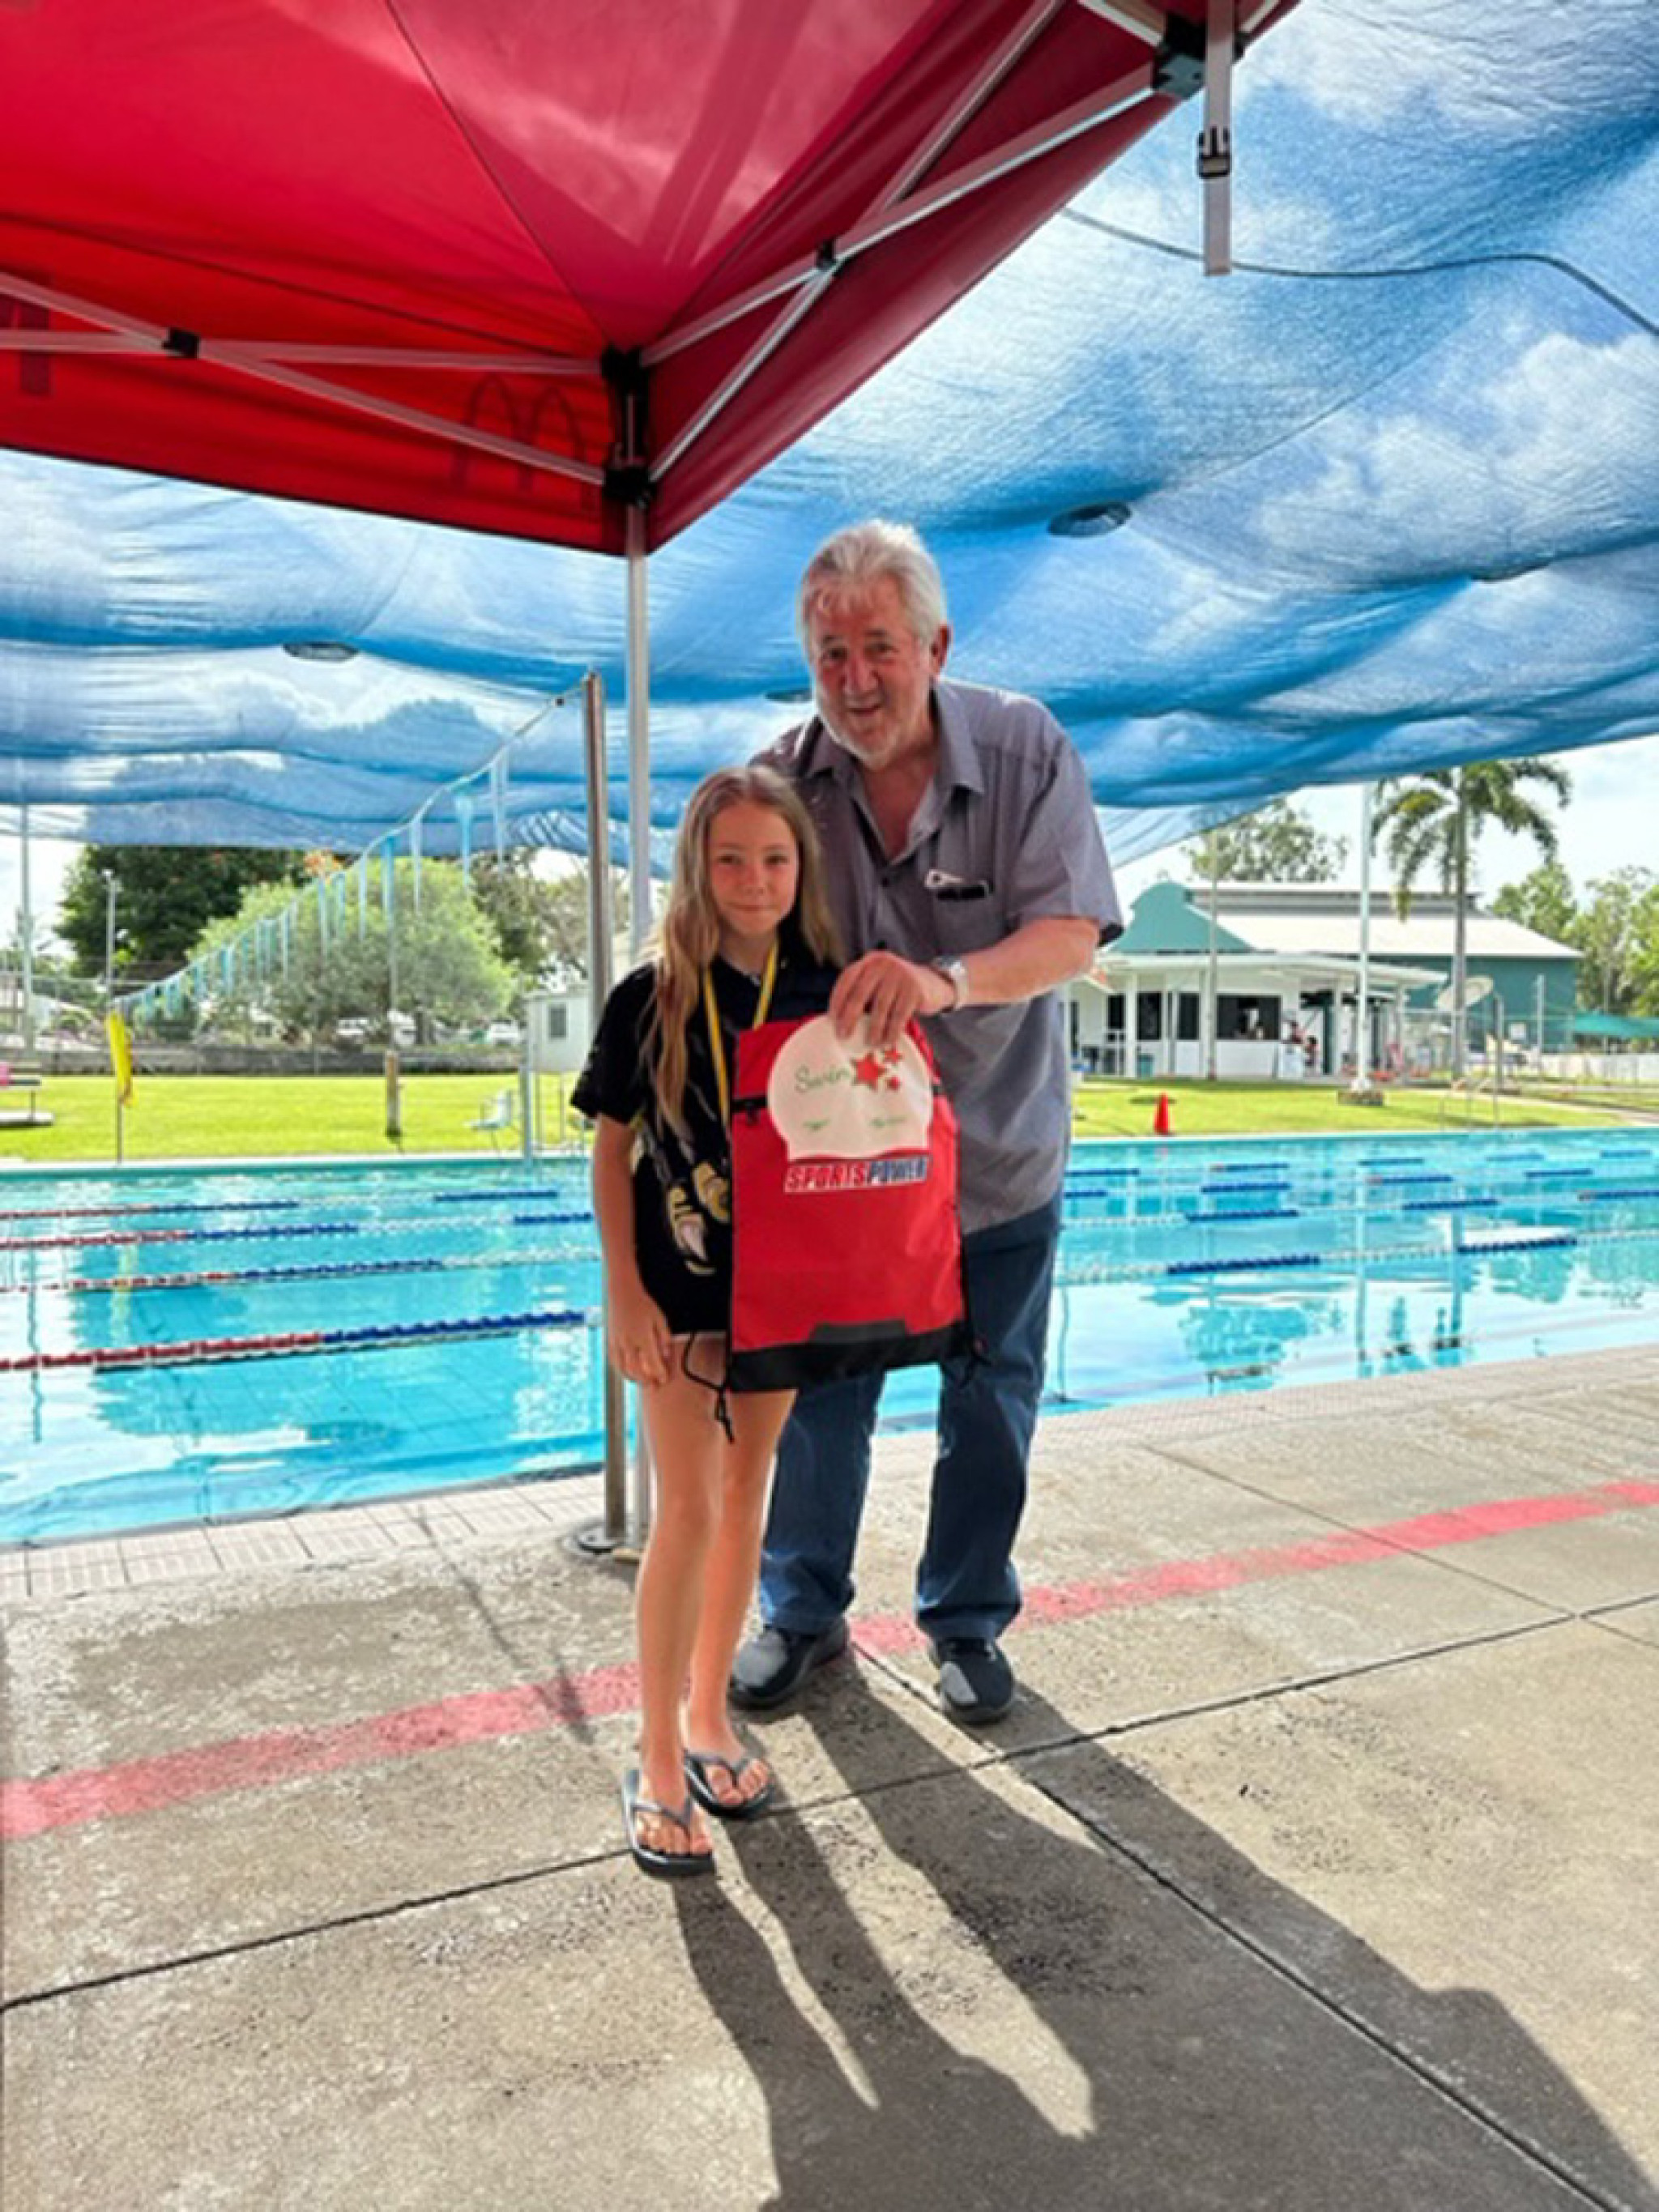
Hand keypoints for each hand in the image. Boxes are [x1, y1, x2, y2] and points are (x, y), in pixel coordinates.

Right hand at [607, 1282, 673, 1387]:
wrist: (622, 1293)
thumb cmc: (643, 1304)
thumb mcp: (660, 1318)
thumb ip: (664, 1337)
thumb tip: (667, 1354)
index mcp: (643, 1336)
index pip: (652, 1362)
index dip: (659, 1373)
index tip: (664, 1379)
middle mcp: (628, 1342)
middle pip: (637, 1370)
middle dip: (646, 1381)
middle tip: (654, 1386)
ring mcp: (617, 1343)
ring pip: (623, 1368)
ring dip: (633, 1378)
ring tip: (642, 1382)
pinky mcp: (610, 1342)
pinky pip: (614, 1361)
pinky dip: (621, 1370)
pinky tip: (628, 1373)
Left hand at [829, 951, 950, 1046]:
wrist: (934, 983)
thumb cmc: (899, 988)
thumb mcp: (879, 982)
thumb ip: (863, 992)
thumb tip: (839, 1021)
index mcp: (869, 961)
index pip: (847, 979)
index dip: (837, 1000)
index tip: (831, 1019)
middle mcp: (882, 964)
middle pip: (860, 993)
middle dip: (850, 1017)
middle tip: (843, 1035)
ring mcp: (899, 975)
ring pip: (880, 1007)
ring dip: (874, 1029)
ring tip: (870, 1043)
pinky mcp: (914, 989)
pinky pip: (899, 1015)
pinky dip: (892, 1031)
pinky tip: (888, 1041)